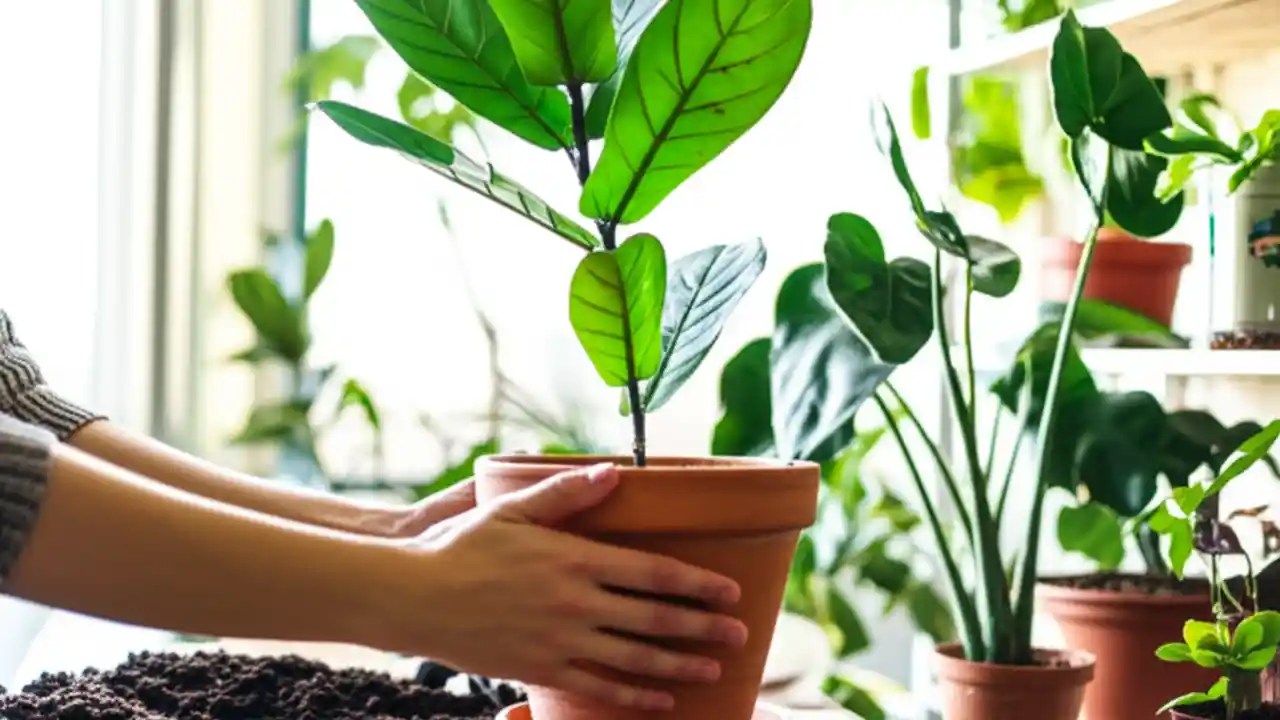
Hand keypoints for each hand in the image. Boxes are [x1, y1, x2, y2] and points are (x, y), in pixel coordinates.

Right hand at [385, 464, 747, 711]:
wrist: (414, 597)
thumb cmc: (463, 546)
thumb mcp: (512, 510)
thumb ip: (566, 492)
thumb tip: (614, 472)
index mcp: (574, 558)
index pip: (653, 573)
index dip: (697, 583)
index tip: (730, 590)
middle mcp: (575, 602)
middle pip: (655, 618)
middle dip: (703, 627)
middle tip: (742, 632)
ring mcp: (560, 640)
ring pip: (634, 658)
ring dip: (680, 664)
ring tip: (715, 667)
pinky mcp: (541, 670)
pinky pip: (598, 686)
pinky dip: (635, 695)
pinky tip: (662, 699)